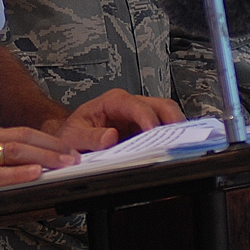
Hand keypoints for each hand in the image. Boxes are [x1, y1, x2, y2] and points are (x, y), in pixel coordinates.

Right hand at [0, 119, 77, 194]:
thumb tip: (9, 158)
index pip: (18, 131)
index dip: (45, 140)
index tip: (64, 148)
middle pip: (22, 136)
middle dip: (52, 145)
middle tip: (74, 154)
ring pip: (13, 150)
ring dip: (43, 156)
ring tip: (64, 163)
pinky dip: (16, 173)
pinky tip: (33, 175)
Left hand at [53, 88, 185, 151]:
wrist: (71, 138)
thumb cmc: (73, 132)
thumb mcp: (74, 136)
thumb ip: (90, 137)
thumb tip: (109, 138)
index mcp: (113, 101)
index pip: (137, 105)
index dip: (147, 117)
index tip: (152, 130)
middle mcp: (130, 106)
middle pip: (160, 105)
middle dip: (172, 119)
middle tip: (177, 137)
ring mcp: (140, 117)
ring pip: (166, 115)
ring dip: (175, 129)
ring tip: (178, 144)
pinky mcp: (144, 130)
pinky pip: (163, 130)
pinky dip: (170, 138)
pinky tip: (171, 148)